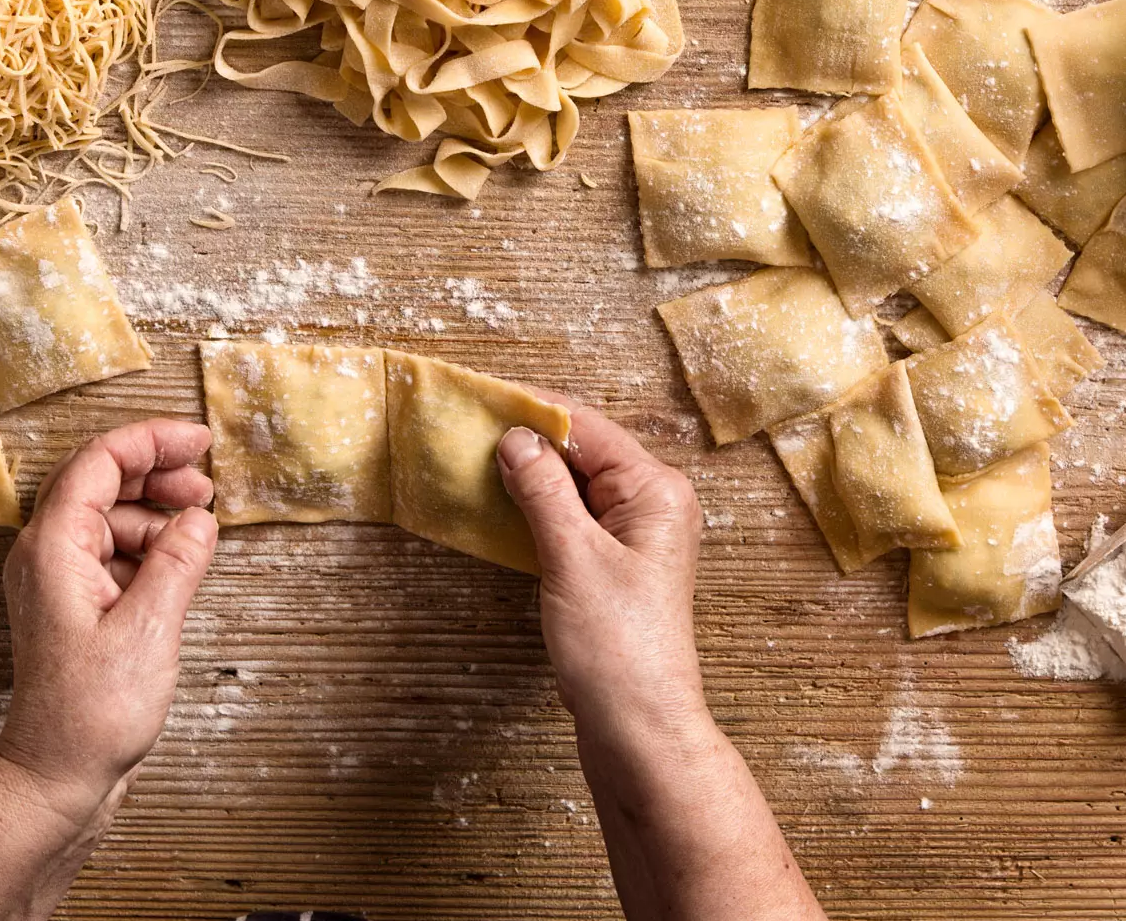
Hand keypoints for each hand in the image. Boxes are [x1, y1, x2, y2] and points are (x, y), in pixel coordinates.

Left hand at [0, 418, 218, 820]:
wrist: (57, 776)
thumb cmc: (92, 712)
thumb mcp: (150, 629)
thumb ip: (178, 562)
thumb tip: (199, 518)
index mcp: (53, 549)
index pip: (98, 461)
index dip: (150, 440)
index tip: (199, 440)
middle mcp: (46, 555)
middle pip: (100, 482)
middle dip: (156, 472)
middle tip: (206, 484)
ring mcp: (58, 580)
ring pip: (109, 516)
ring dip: (156, 512)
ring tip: (199, 528)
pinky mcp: (76, 604)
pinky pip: (112, 551)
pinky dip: (149, 546)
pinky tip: (180, 563)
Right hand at [496, 402, 708, 749]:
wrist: (640, 728)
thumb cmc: (617, 647)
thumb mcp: (573, 558)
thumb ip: (543, 491)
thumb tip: (516, 438)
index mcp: (656, 490)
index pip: (588, 428)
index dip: (534, 410)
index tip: (482, 397)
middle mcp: (653, 503)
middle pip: (584, 450)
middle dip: (530, 439)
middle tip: (469, 426)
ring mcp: (636, 535)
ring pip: (575, 484)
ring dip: (530, 473)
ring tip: (476, 458)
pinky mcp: (615, 564)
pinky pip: (574, 517)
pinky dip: (538, 507)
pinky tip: (502, 504)